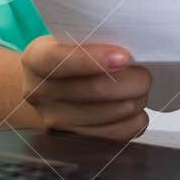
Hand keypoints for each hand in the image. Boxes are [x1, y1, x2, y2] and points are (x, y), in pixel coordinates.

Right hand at [19, 34, 150, 140]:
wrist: (42, 88)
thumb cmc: (64, 56)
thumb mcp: (64, 40)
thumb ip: (89, 41)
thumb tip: (131, 48)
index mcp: (35, 60)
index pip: (59, 60)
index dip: (94, 59)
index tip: (124, 57)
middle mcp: (39, 93)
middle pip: (94, 90)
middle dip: (131, 81)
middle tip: (145, 73)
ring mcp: (55, 121)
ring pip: (109, 114)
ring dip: (135, 100)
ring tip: (140, 89)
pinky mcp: (74, 138)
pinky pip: (115, 135)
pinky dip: (134, 121)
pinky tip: (135, 110)